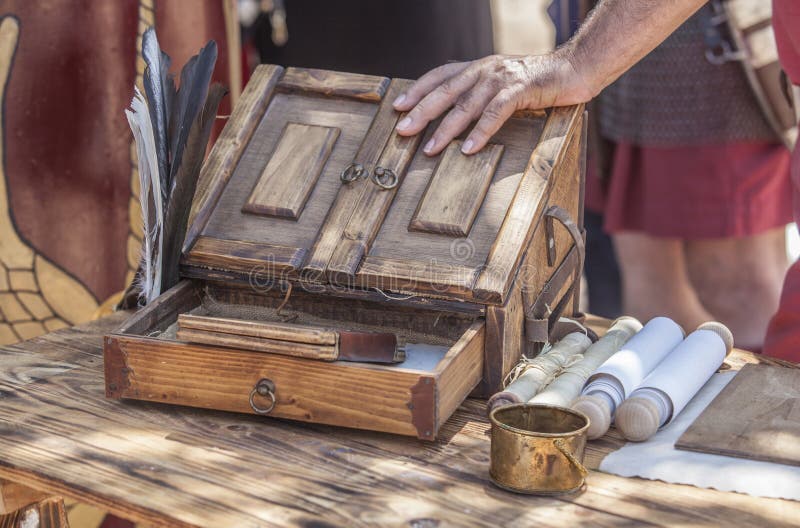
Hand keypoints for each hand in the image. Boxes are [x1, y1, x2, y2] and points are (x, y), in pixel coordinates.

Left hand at [392, 51, 594, 155]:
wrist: (575, 68)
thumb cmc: (537, 83)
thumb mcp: (502, 84)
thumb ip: (480, 93)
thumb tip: (454, 114)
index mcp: (478, 67)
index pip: (440, 75)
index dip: (417, 90)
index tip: (397, 107)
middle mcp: (486, 68)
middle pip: (446, 90)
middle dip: (422, 111)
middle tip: (403, 129)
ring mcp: (502, 77)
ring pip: (467, 104)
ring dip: (446, 128)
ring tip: (430, 148)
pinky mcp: (521, 89)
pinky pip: (495, 112)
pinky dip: (480, 131)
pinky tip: (468, 148)